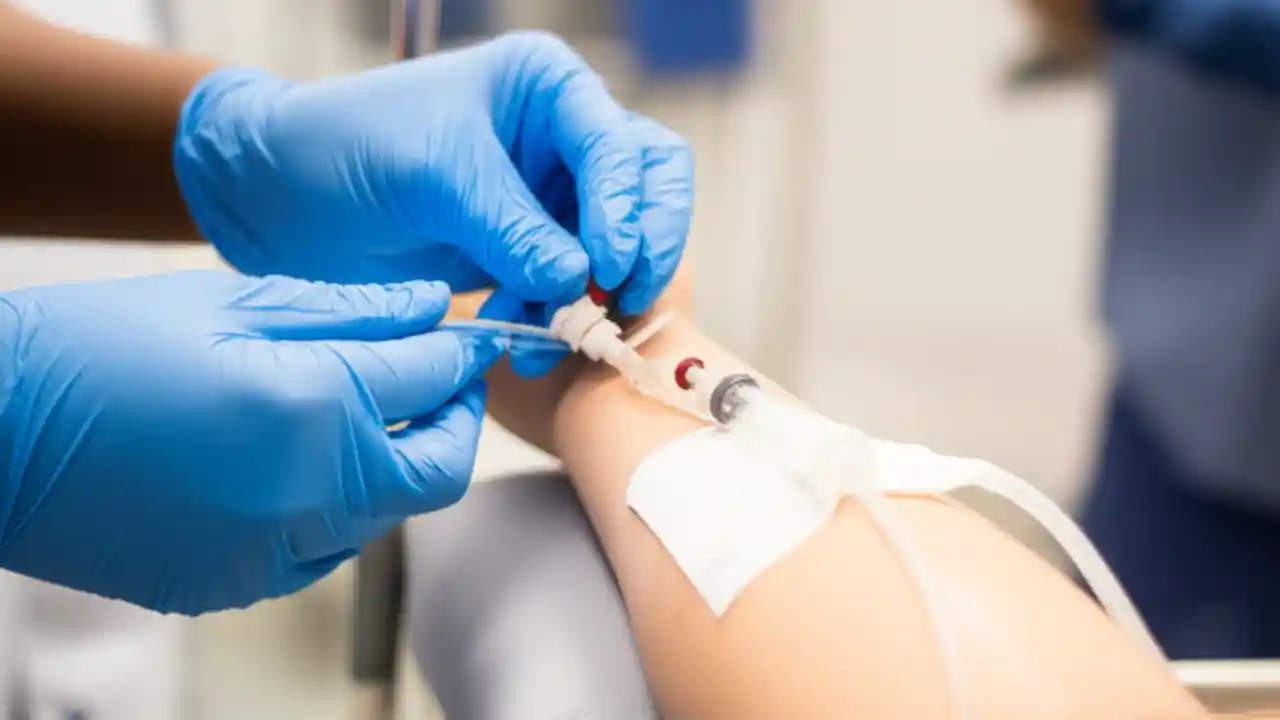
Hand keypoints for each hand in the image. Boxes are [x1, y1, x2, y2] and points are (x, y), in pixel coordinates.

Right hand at [0, 272, 499, 613]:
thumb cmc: (103, 345)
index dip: (462, 355)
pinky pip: (322, 550)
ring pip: (383, 513)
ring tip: (351, 414)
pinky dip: (330, 507)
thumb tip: (433, 308)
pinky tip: (291, 465)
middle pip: (437, 471)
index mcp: (314, 406)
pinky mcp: (236, 583)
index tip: (466, 340)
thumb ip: (352, 309)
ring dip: (390, 464)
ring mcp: (273, 551)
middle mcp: (310, 494)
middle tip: (436, 383)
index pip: (435, 381)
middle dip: (452, 423)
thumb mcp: (231, 299)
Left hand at [175, 31, 693, 316]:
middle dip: (644, 248)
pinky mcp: (528, 249)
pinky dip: (553, 316)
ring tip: (551, 332)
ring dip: (593, 296)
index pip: (621, 147)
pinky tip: (517, 332)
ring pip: (616, 248)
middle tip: (622, 300)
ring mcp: (549, 197)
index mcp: (548, 87)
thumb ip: (511, 227)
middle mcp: (562, 137)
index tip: (607, 267)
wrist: (287, 198)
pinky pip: (569, 287)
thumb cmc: (351, 147)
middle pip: (649, 189)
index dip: (626, 210)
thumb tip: (578, 282)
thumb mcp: (436, 176)